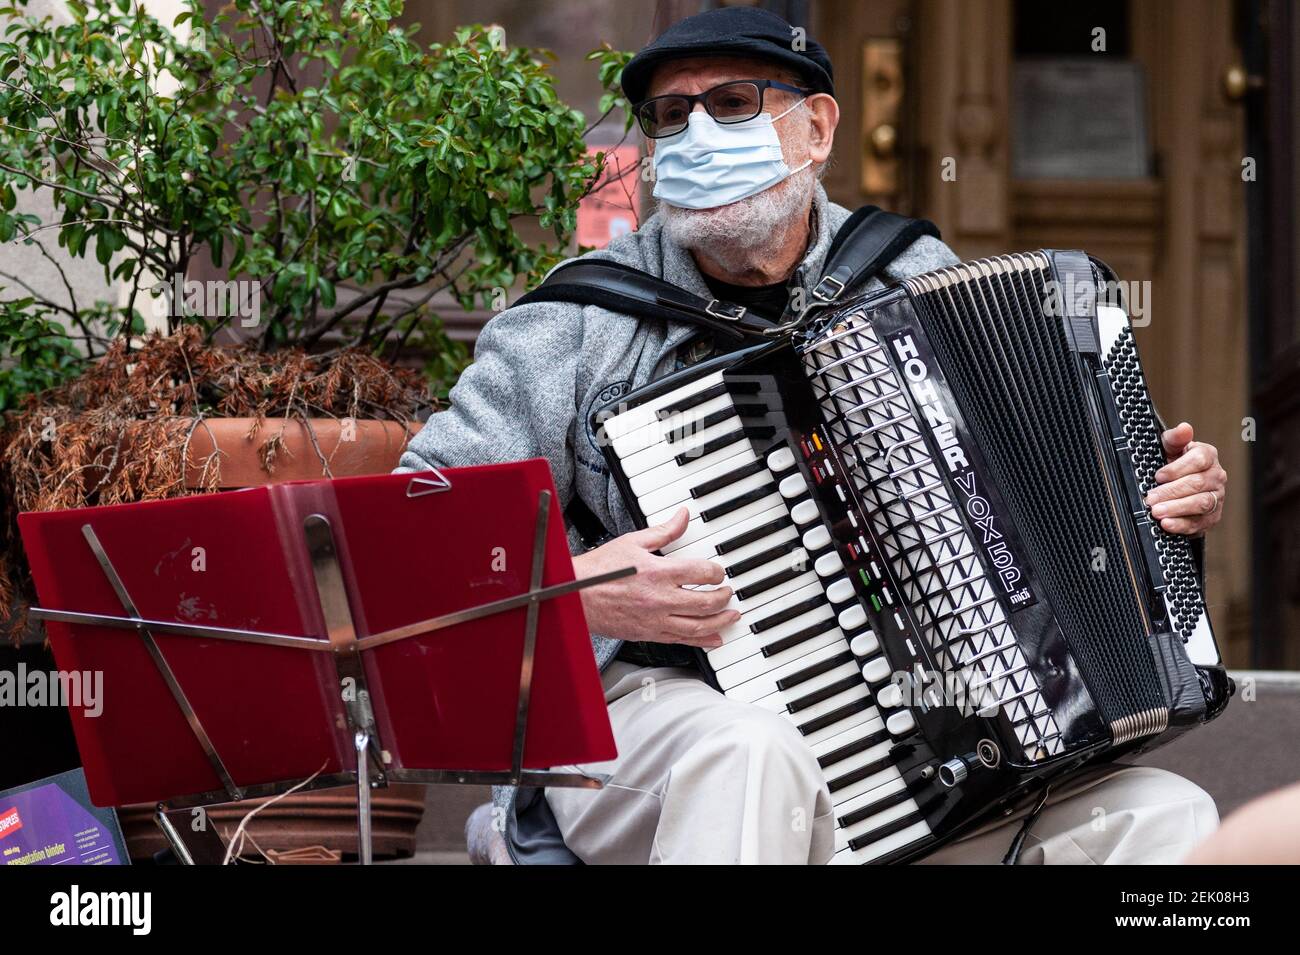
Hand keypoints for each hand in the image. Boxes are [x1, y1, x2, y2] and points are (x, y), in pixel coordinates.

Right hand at [571, 507, 739, 646]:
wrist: (575, 596)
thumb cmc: (599, 570)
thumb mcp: (633, 542)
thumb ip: (664, 531)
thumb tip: (683, 516)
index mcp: (659, 573)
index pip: (702, 573)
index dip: (717, 572)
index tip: (719, 572)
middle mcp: (661, 599)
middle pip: (706, 602)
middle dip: (724, 597)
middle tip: (729, 593)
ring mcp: (656, 620)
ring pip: (698, 626)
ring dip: (720, 621)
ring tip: (732, 616)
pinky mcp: (649, 634)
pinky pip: (682, 640)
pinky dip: (702, 641)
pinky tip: (714, 639)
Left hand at [1144, 422, 1226, 536]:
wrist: (1178, 488)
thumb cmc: (1172, 464)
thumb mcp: (1170, 448)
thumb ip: (1175, 438)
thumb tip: (1184, 428)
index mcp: (1207, 455)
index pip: (1199, 460)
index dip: (1177, 469)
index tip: (1158, 476)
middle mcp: (1216, 476)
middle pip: (1197, 484)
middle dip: (1171, 492)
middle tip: (1150, 498)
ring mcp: (1217, 497)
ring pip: (1201, 504)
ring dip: (1176, 509)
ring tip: (1156, 512)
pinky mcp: (1212, 517)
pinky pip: (1199, 522)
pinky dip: (1181, 525)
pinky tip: (1166, 524)